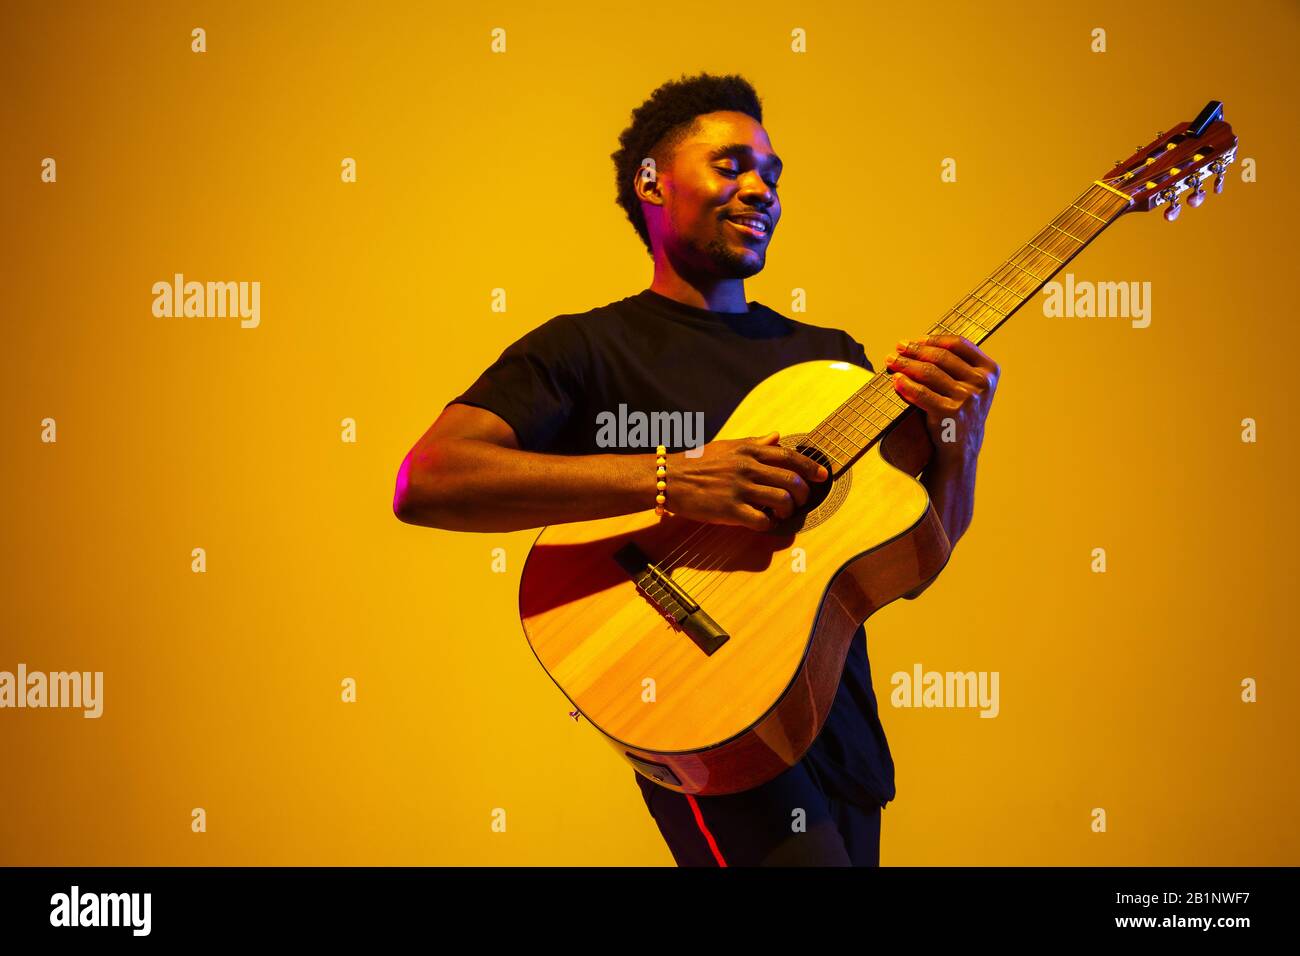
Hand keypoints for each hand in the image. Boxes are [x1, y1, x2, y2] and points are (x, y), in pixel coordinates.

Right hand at [666, 431, 828, 530]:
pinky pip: (761, 520)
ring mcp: (740, 489)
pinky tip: (763, 522)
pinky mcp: (730, 510)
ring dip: (787, 510)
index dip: (811, 467)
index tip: (823, 475)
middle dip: (803, 493)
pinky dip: (768, 524)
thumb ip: (754, 443)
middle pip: (792, 480)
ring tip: (780, 513)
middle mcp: (747, 467)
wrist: (669, 478)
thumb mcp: (727, 446)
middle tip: (800, 500)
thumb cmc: (697, 462)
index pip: (789, 456)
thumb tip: (776, 436)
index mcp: (748, 450)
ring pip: (782, 500)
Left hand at [886, 334, 999, 467]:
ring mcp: (967, 399)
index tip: (915, 340)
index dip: (934, 339)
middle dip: (915, 350)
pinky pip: (922, 393)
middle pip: (941, 357)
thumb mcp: (970, 386)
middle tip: (898, 348)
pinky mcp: (950, 413)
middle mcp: (981, 383)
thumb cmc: (960, 412)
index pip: (959, 344)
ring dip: (906, 364)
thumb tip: (920, 343)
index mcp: (989, 371)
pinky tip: (896, 380)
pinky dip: (905, 385)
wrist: (961, 449)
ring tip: (892, 361)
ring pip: (929, 372)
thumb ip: (956, 364)